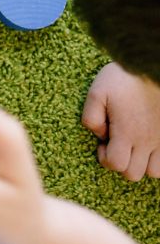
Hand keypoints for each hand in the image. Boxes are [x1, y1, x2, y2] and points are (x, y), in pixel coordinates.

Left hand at [82, 62, 159, 180]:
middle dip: (121, 164)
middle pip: (133, 174)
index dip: (105, 158)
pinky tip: (148, 145)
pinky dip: (157, 160)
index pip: (116, 165)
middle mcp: (146, 141)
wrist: (151, 69)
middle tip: (116, 144)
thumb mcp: (97, 92)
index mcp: (127, 133)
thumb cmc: (124, 78)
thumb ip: (91, 117)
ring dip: (141, 164)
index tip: (103, 142)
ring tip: (133, 147)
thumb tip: (99, 134)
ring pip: (154, 172)